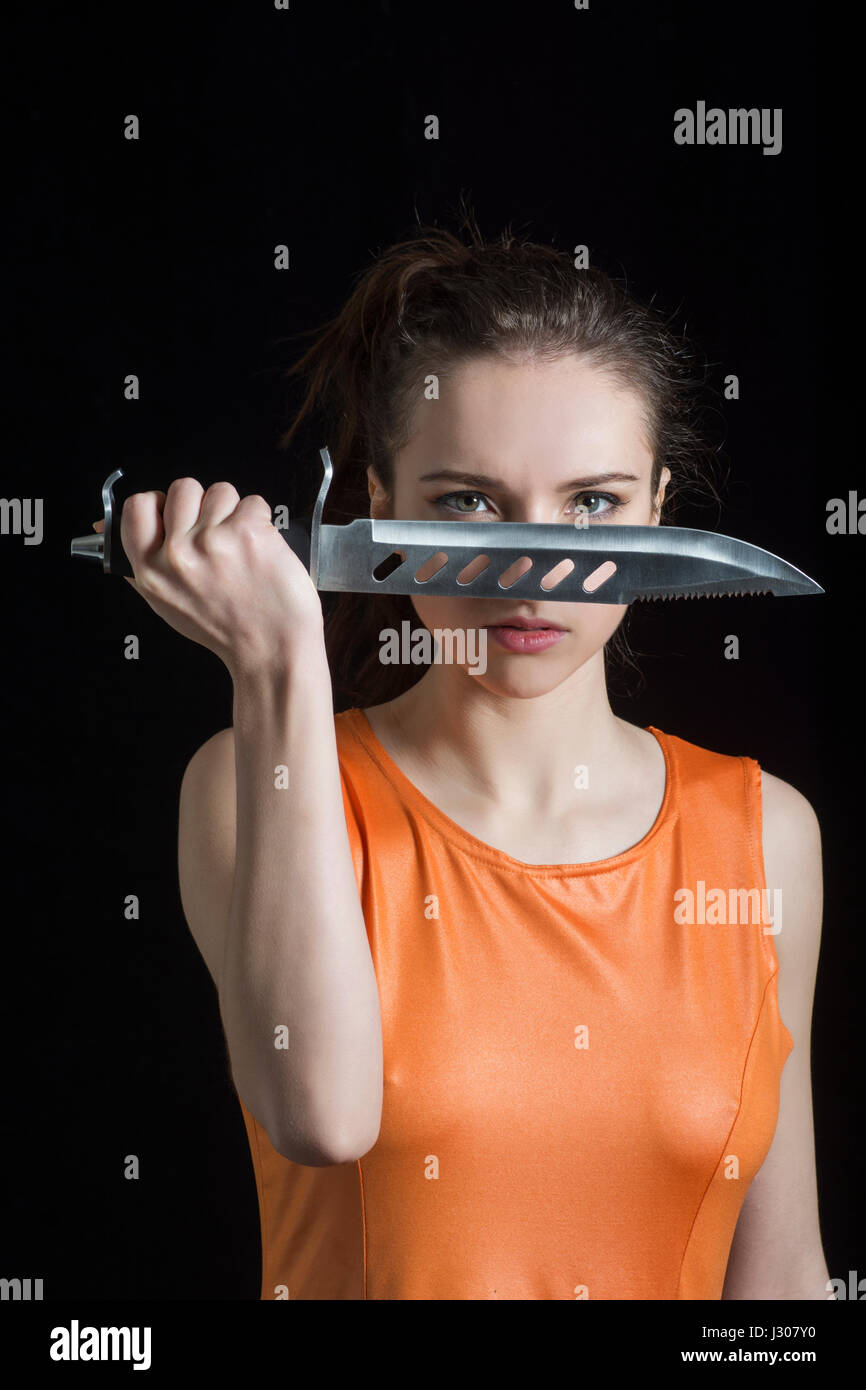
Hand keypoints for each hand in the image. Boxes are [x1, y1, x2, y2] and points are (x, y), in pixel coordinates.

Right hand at [101, 479, 323, 675]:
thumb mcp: (166, 604)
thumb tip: (109, 525)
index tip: (174, 513)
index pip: (137, 507)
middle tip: (217, 537)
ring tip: (241, 547)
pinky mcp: (249, 533)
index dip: (158, 502)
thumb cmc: (228, 630)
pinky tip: (261, 550)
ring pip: (220, 491)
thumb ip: (141, 565)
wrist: (273, 649)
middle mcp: (177, 555)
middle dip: (202, 504)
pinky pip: (253, 503)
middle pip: (182, 489)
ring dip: (234, 512)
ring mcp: (213, 540)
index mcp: (151, 572)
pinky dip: (261, 521)